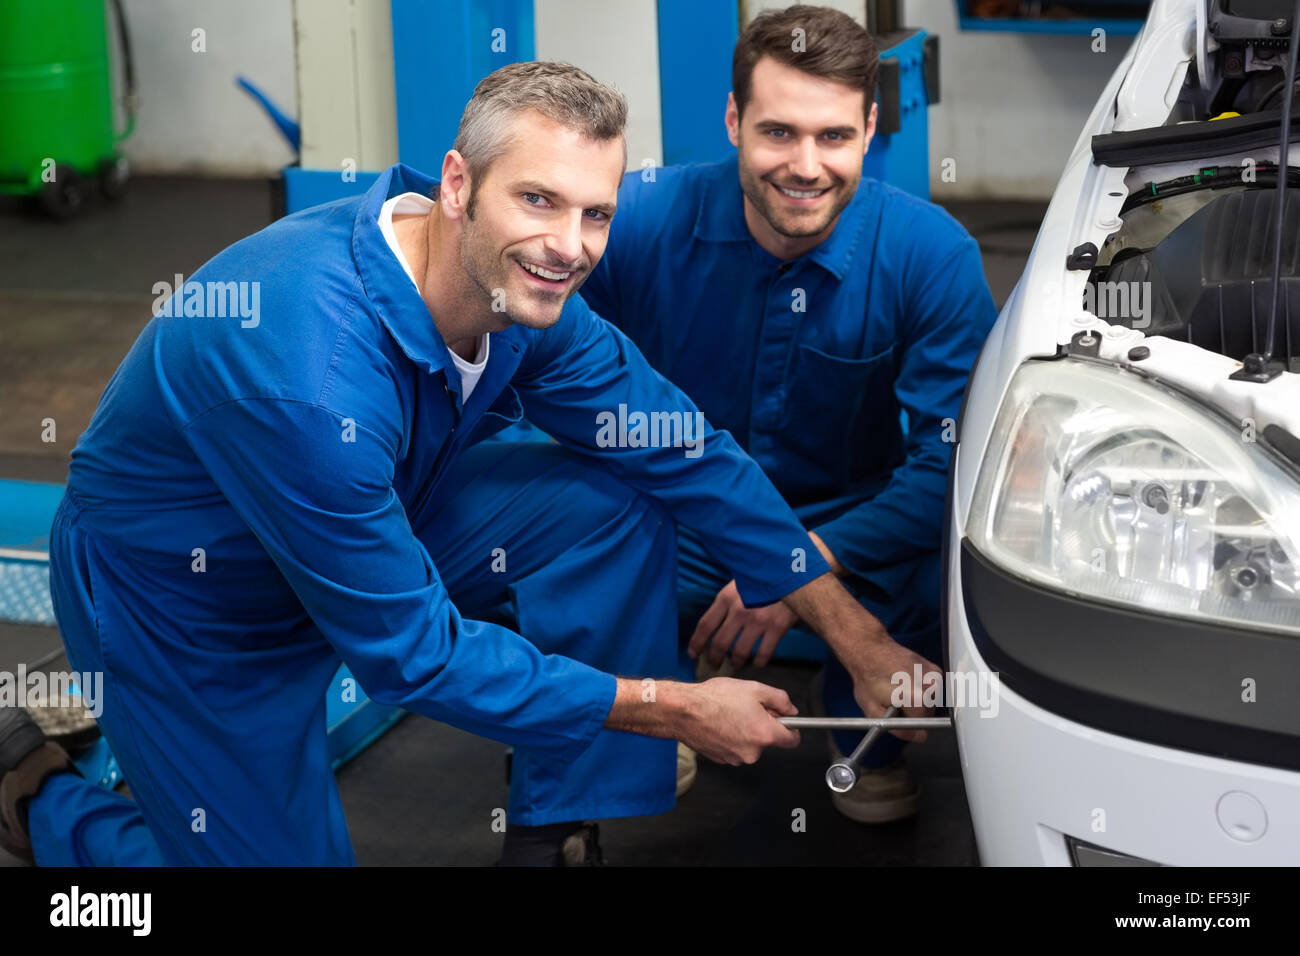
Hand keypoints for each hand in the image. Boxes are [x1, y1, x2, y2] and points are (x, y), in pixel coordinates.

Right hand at [676, 677, 800, 764]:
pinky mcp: (721, 759)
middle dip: (762, 725)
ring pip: (750, 744)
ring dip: (745, 731)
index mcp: (764, 734)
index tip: (786, 721)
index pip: (792, 740)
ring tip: (729, 714)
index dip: (792, 728)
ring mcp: (735, 758)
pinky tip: (720, 723)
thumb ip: (780, 699)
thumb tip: (791, 710)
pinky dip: (731, 737)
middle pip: (768, 740)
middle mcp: (752, 752)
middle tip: (747, 707)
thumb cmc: (714, 698)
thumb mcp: (754, 688)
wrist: (683, 711)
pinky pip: (734, 748)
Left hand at [688, 580, 799, 668]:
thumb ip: (726, 601)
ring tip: (736, 664)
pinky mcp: (777, 628)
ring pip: (740, 653)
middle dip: (714, 658)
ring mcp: (759, 621)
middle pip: (719, 644)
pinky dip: (758, 662)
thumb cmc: (763, 577)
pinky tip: (757, 662)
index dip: (696, 643)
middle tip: (713, 664)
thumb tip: (713, 625)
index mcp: (727, 597)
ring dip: (735, 662)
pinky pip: (763, 654)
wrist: (793, 571)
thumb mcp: (739, 582)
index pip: (705, 626)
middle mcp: (739, 611)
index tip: (693, 653)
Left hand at [848, 638, 943, 744]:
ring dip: (917, 701)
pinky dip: (921, 690)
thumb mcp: (874, 711)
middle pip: (929, 714)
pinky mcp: (935, 670)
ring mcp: (934, 675)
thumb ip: (900, 728)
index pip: (924, 724)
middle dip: (913, 713)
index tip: (898, 715)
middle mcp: (930, 685)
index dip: (909, 723)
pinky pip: (933, 690)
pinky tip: (907, 682)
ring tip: (900, 690)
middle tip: (895, 702)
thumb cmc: (869, 678)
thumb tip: (920, 737)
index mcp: (916, 696)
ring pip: (931, 702)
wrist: (870, 650)